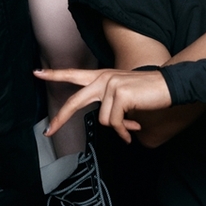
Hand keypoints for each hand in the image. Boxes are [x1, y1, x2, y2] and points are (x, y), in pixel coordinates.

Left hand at [36, 66, 172, 143]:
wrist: (168, 85)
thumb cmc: (147, 92)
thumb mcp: (123, 94)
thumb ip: (109, 103)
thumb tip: (107, 122)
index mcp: (102, 76)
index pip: (74, 74)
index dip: (55, 74)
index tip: (37, 73)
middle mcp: (103, 78)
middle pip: (75, 101)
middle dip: (61, 118)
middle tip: (49, 132)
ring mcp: (111, 85)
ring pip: (103, 120)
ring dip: (118, 128)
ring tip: (130, 127)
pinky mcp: (120, 94)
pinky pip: (115, 123)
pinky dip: (124, 131)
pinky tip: (134, 128)